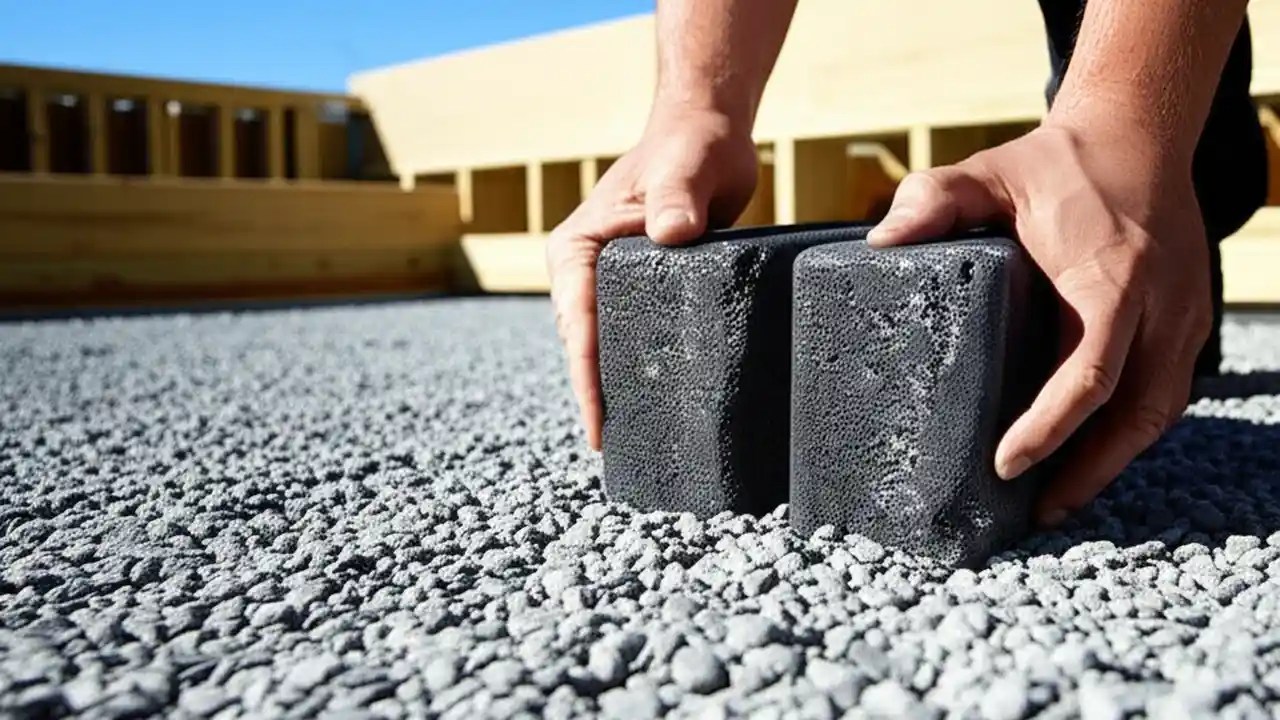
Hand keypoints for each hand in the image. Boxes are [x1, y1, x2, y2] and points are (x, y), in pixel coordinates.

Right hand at [545, 107, 758, 448]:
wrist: (707, 132)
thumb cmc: (692, 144)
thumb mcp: (687, 168)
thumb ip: (678, 197)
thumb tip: (672, 234)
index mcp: (577, 248)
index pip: (577, 323)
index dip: (586, 377)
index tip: (597, 425)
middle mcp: (583, 270)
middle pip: (582, 345)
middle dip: (594, 395)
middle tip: (615, 450)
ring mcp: (608, 282)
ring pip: (603, 347)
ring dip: (614, 388)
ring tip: (633, 444)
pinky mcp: (638, 289)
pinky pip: (630, 336)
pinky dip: (638, 368)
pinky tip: (657, 404)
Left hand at [867, 118, 1211, 526]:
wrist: (1136, 136)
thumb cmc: (1057, 163)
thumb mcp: (990, 170)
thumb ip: (934, 198)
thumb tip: (879, 244)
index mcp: (1114, 278)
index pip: (1090, 374)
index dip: (1051, 427)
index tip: (1006, 463)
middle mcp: (1161, 306)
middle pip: (1137, 412)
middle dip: (1090, 470)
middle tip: (1037, 513)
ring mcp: (1183, 317)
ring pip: (1157, 410)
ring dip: (1112, 461)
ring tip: (1059, 501)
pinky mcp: (1184, 322)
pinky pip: (1162, 391)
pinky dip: (1127, 430)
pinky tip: (1089, 456)